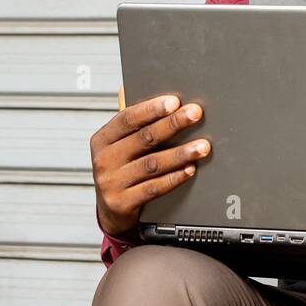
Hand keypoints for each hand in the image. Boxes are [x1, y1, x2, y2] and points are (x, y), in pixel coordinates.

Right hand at [91, 92, 211, 236]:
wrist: (112, 209)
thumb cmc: (124, 167)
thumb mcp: (123, 144)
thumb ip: (138, 123)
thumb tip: (158, 96)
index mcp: (103, 139)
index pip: (127, 119)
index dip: (152, 109)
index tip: (175, 101)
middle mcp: (104, 160)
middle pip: (143, 138)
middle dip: (172, 124)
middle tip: (195, 114)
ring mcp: (111, 183)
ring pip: (152, 164)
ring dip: (180, 153)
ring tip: (202, 146)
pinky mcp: (121, 203)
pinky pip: (153, 188)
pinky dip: (174, 178)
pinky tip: (190, 169)